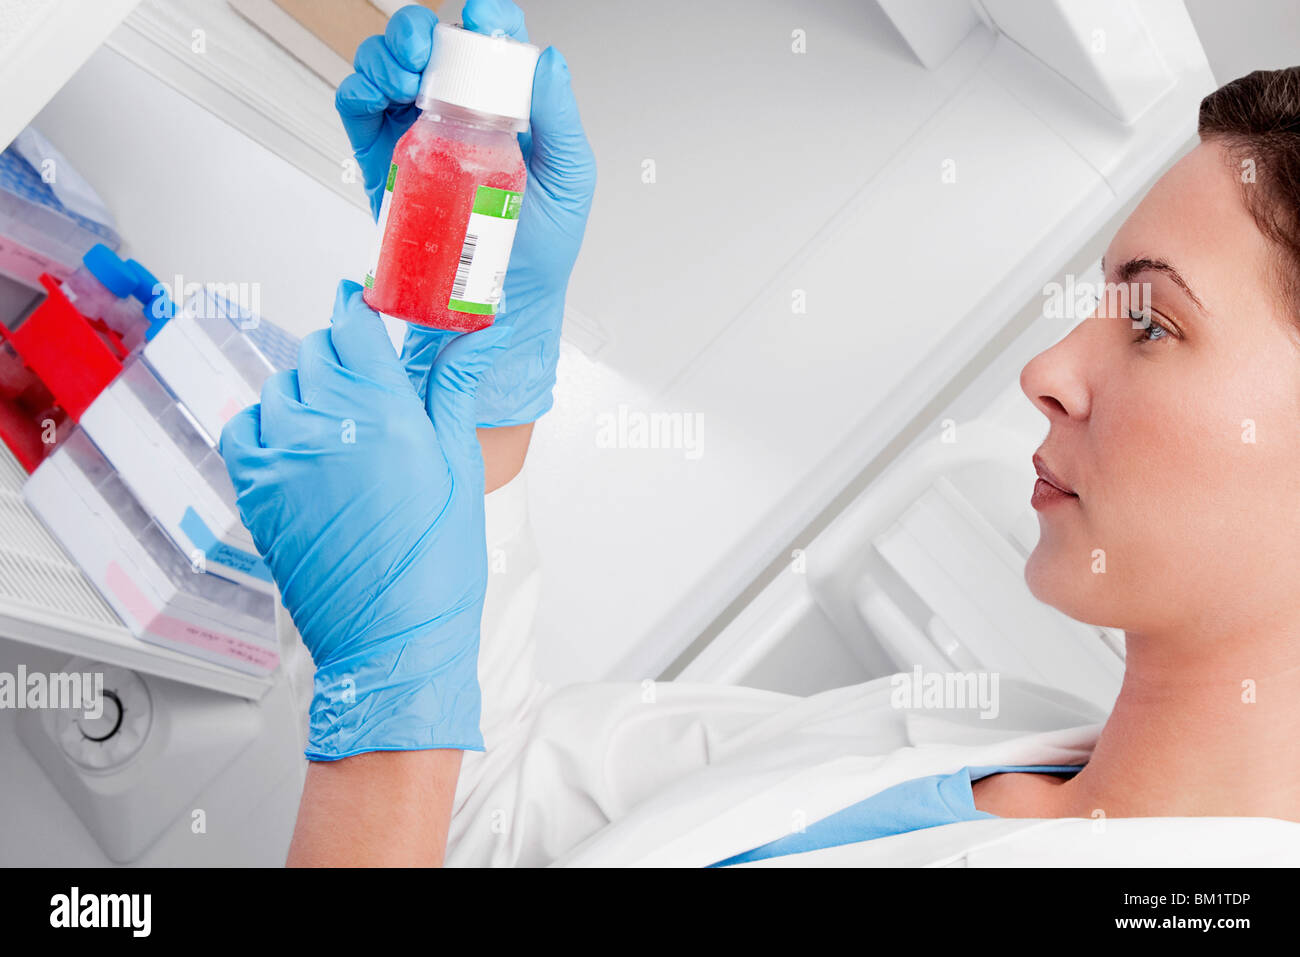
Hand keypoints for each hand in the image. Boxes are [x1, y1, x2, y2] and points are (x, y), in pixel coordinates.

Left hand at [220, 280, 509, 759]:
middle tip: (371, 388)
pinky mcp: (256, 490)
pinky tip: (299, 447)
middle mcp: (324, 425)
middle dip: (344, 356)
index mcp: (383, 413)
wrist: (393, 640)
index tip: (372, 312)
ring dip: (308, 392)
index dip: (363, 309)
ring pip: (281, 387)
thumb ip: (454, 390)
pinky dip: (267, 426)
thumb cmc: (437, 565)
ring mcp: (282, 457)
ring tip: (340, 427)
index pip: (353, 323)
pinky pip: (245, 429)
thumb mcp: (461, 467)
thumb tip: (476, 335)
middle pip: (317, 350)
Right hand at [337, 0, 596, 426]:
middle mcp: (458, 112)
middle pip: (429, 45)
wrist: (503, 303)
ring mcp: (417, 132)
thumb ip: (561, 120)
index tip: (483, 17)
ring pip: (387, 67)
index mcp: (506, 107)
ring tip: (404, 77)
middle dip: (419, 31)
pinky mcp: (384, 159)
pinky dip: (360, 87)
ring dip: (386, 55)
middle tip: (426, 50)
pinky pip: (358, 108)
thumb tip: (550, 63)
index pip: (492, 48)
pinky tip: (380, 95)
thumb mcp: (569, 181)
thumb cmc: (540, 247)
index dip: (486, 21)